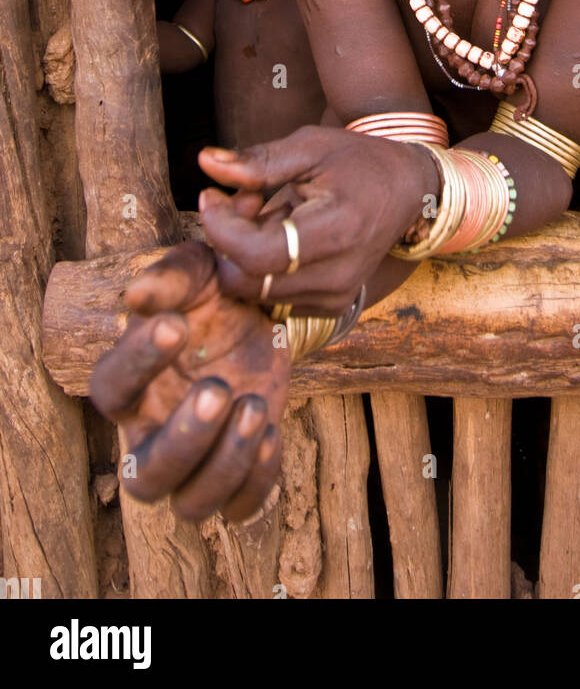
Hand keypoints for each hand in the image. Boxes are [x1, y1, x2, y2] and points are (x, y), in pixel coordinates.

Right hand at [89, 242, 291, 522]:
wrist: (265, 312)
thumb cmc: (215, 293)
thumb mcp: (197, 271)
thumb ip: (169, 278)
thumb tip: (137, 293)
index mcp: (132, 382)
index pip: (110, 389)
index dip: (136, 363)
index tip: (175, 325)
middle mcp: (154, 430)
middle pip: (144, 477)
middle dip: (183, 441)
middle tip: (218, 388)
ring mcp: (198, 459)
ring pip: (190, 503)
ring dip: (225, 464)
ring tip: (253, 405)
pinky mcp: (240, 468)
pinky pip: (240, 506)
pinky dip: (256, 481)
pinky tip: (271, 433)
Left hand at [197, 126, 438, 312]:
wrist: (408, 191)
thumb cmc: (358, 161)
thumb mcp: (310, 147)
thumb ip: (258, 161)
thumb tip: (205, 162)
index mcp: (338, 231)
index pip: (258, 255)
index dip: (221, 228)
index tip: (210, 196)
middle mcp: (339, 275)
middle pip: (248, 281)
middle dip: (227, 241)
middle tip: (241, 200)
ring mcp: (337, 296)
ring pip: (255, 292)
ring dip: (243, 254)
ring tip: (265, 212)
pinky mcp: (332, 306)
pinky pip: (272, 297)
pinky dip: (262, 269)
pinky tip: (279, 234)